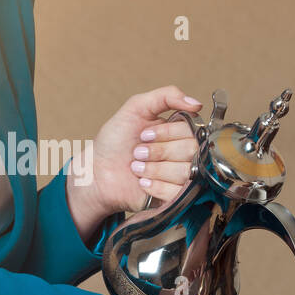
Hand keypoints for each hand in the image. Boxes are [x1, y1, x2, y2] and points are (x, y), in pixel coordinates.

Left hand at [66, 85, 202, 237]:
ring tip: (137, 168)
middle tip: (137, 152)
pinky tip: (142, 182)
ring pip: (185, 172)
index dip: (166, 133)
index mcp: (180, 132)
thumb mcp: (136, 109)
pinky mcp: (176, 198)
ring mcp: (183, 177)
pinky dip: (155, 186)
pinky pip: (177, 192)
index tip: (143, 135)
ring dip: (154, 169)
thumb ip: (166, 96)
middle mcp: (186, 153)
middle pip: (191, 150)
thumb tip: (197, 104)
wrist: (98, 172)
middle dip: (158, 151)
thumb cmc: (115, 141)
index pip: (191, 130)